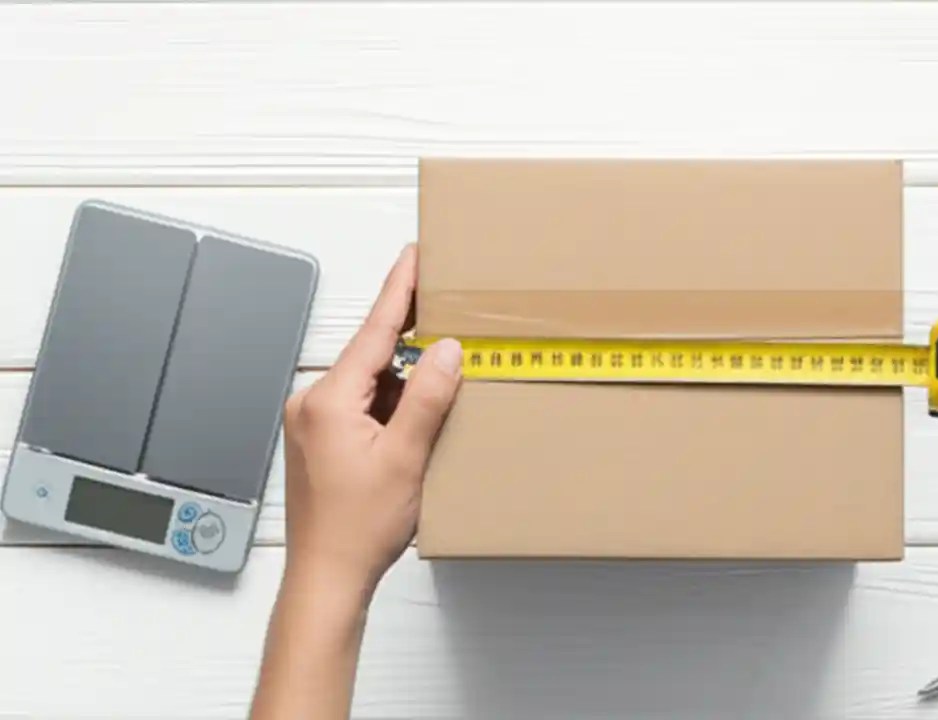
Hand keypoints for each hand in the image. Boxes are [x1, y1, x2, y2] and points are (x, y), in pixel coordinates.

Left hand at [281, 245, 461, 599]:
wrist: (327, 576)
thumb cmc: (356, 528)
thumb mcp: (406, 457)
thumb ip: (427, 398)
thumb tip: (446, 350)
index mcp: (329, 399)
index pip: (374, 331)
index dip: (400, 290)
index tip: (415, 257)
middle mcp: (314, 403)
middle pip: (373, 354)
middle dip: (411, 339)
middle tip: (446, 314)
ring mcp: (314, 422)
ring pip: (371, 383)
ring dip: (405, 383)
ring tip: (442, 387)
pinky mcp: (321, 440)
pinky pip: (363, 405)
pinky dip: (392, 406)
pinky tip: (417, 423)